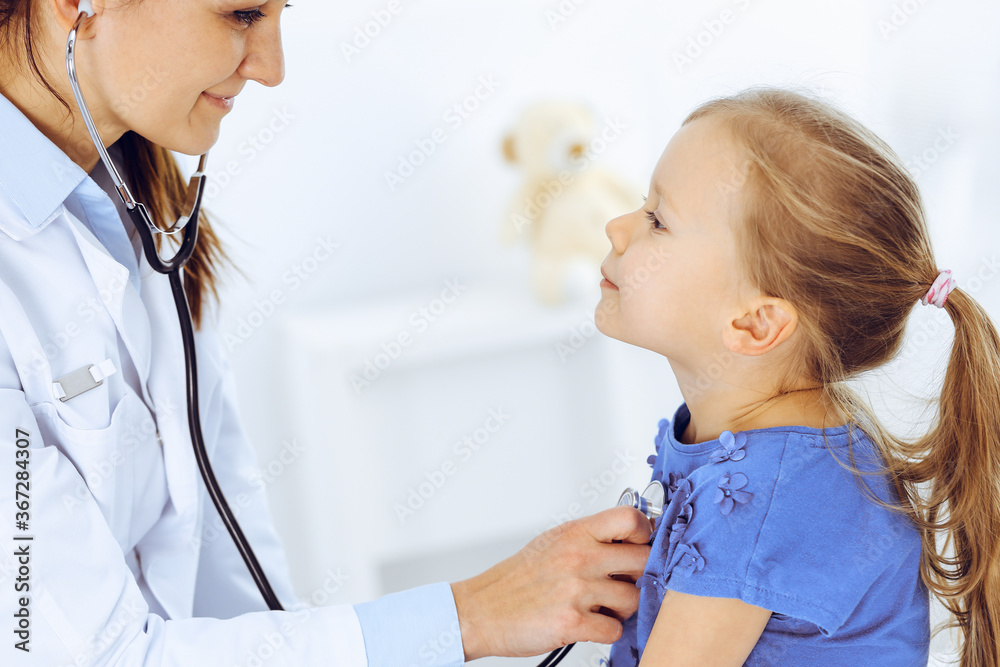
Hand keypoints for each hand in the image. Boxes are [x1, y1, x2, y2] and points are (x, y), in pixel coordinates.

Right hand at [450, 506, 652, 659]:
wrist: (483, 609)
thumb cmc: (517, 579)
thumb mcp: (553, 542)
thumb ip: (590, 538)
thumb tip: (629, 538)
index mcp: (576, 533)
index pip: (630, 519)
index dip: (644, 533)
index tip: (640, 544)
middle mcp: (579, 557)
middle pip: (643, 560)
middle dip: (638, 575)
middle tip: (623, 581)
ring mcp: (577, 590)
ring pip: (634, 599)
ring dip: (622, 608)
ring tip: (600, 606)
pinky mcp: (573, 622)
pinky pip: (615, 629)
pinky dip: (605, 631)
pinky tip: (589, 623)